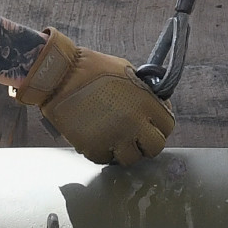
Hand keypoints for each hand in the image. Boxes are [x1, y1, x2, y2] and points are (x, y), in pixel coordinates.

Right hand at [12, 28, 173, 165]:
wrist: (59, 75)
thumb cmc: (91, 68)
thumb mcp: (127, 71)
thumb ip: (143, 91)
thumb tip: (152, 102)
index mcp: (146, 103)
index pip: (167, 126)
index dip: (160, 125)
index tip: (151, 124)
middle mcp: (134, 124)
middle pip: (155, 148)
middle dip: (147, 143)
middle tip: (137, 137)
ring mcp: (114, 138)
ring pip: (131, 159)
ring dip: (125, 150)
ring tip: (116, 139)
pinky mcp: (93, 148)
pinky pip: (105, 159)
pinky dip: (103, 152)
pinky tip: (98, 139)